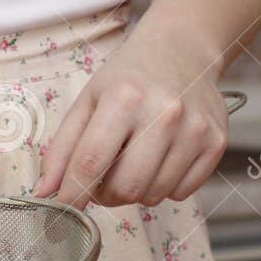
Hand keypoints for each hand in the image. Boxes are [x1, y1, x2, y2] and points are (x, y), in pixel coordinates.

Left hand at [33, 26, 228, 207]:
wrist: (182, 51)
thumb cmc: (128, 79)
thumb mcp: (88, 102)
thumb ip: (62, 149)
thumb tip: (44, 193)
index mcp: (124, 99)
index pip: (91, 162)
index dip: (73, 194)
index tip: (63, 209)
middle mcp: (164, 113)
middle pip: (126, 188)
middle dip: (107, 195)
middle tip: (104, 179)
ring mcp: (195, 129)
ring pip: (154, 195)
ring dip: (136, 191)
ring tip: (133, 162)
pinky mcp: (216, 143)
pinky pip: (182, 192)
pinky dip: (164, 186)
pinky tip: (161, 159)